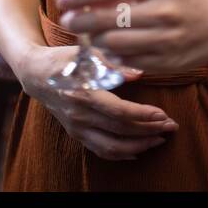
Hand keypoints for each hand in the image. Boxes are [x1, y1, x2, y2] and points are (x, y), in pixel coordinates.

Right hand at [15, 44, 178, 160]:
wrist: (36, 74)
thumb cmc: (65, 59)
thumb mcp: (87, 53)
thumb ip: (113, 63)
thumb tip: (138, 73)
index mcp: (84, 93)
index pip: (119, 111)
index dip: (143, 116)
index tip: (163, 114)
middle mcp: (79, 115)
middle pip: (120, 130)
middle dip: (149, 130)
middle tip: (171, 126)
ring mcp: (77, 127)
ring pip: (112, 147)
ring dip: (139, 146)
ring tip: (160, 139)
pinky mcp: (76, 134)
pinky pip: (101, 151)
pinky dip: (122, 154)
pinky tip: (138, 150)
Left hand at [57, 0, 207, 73]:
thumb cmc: (182, 1)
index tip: (64, 0)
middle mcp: (162, 12)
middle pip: (109, 19)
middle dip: (82, 21)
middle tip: (69, 21)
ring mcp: (165, 39)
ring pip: (115, 44)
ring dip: (97, 41)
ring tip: (92, 36)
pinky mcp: (167, 62)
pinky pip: (129, 62)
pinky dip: (115, 57)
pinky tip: (112, 51)